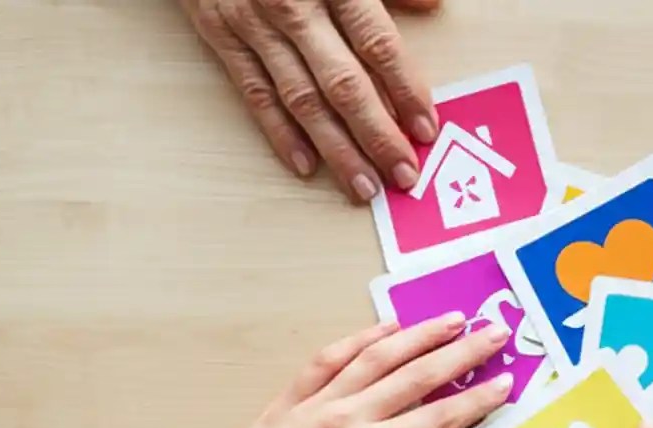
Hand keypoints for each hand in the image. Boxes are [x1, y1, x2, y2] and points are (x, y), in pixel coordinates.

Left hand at [138, 314, 511, 427]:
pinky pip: (329, 358)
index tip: (506, 382)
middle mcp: (346, 418)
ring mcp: (315, 403)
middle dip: (461, 353)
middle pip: (416, 375)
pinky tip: (385, 328)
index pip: (438, 418)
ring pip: (376, 356)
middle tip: (494, 334)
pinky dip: (360, 338)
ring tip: (451, 320)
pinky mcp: (288, 400)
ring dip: (418, 334)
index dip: (478, 400)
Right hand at [180, 0, 440, 201]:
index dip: (405, 89)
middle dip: (377, 135)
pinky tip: (306, 166)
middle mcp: (293, 6)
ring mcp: (253, 24)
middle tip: (403, 174)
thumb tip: (432, 5)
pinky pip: (254, 93)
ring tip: (363, 185)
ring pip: (302, 99)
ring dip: (336, 148)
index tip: (426, 128)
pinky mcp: (220, 34)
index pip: (376, 44)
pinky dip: (280, 133)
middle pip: (343, 83)